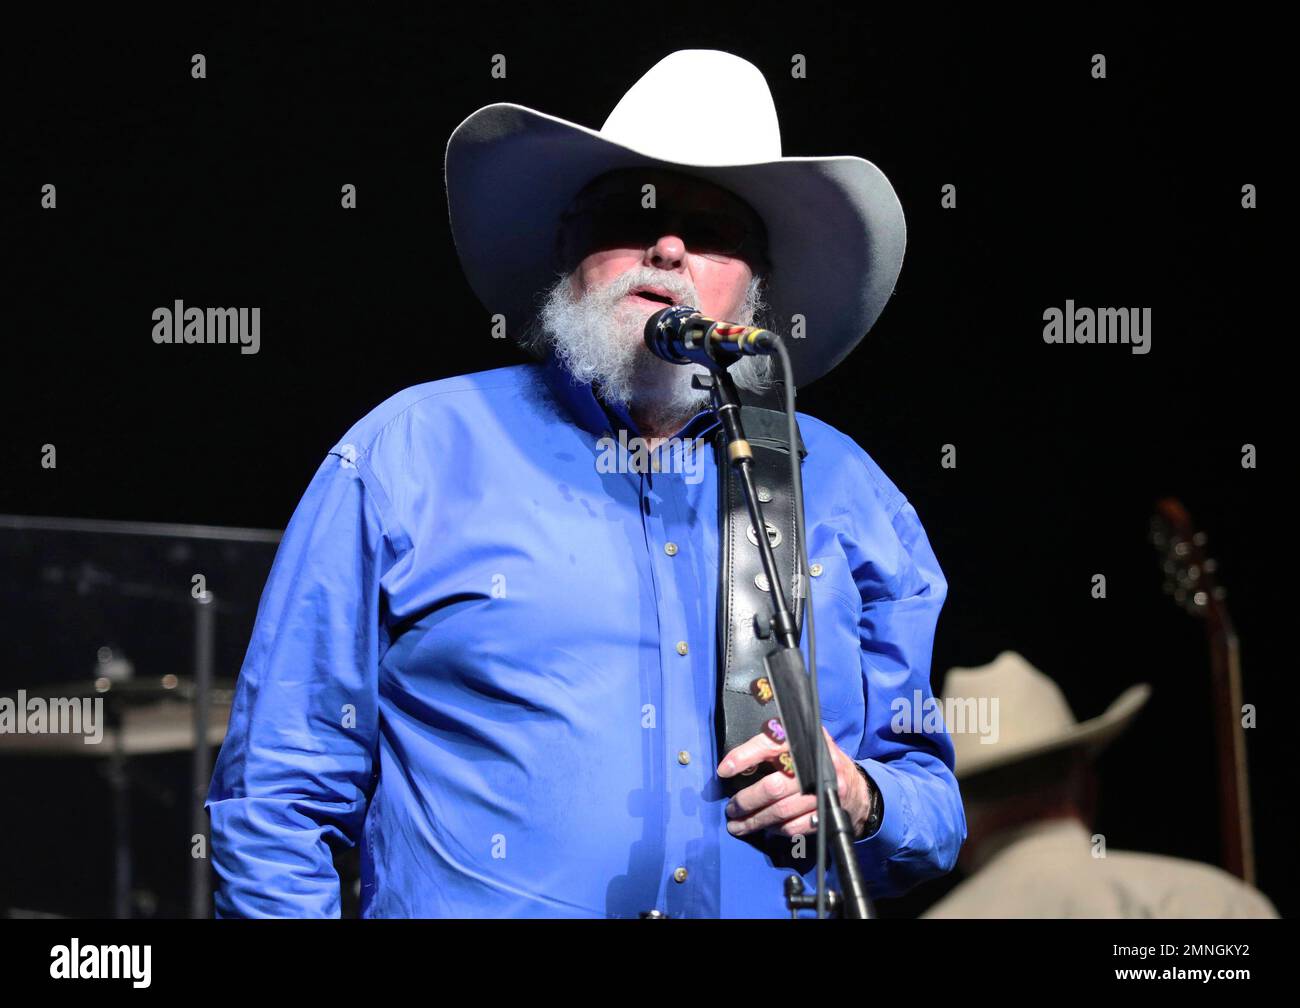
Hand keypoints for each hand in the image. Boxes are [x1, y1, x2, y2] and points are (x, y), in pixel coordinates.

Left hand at [718, 724, 873, 839]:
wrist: (854, 787)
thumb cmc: (818, 761)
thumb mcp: (801, 742)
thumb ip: (773, 744)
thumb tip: (736, 761)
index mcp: (805, 741)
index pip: (770, 744)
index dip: (744, 757)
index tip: (724, 770)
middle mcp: (815, 766)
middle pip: (773, 787)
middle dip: (746, 801)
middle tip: (731, 809)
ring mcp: (822, 793)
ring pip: (781, 811)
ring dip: (755, 821)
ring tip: (738, 824)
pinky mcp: (826, 814)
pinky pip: (794, 827)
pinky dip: (776, 830)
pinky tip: (765, 828)